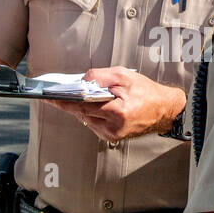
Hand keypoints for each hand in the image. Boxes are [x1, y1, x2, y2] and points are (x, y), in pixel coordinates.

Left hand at [47, 67, 185, 141]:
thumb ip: (100, 76)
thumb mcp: (124, 75)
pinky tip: (96, 106)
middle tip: (59, 93)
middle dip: (72, 102)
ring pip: (86, 119)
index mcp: (118, 111)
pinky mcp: (113, 137)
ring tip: (85, 97)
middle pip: (82, 113)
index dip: (64, 101)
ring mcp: (113, 134)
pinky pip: (94, 124)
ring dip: (82, 108)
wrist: (164, 110)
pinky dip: (91, 114)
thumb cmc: (146, 91)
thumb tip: (81, 81)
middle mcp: (114, 127)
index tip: (49, 97)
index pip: (83, 105)